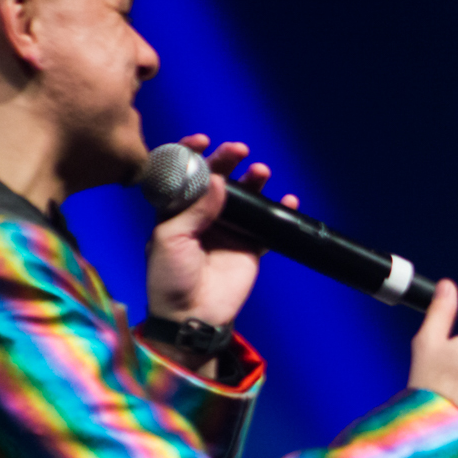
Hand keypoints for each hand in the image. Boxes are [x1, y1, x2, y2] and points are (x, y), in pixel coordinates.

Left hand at [145, 134, 298, 368]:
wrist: (191, 316)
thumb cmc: (169, 277)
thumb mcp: (171, 239)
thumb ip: (193, 209)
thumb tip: (218, 181)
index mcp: (175, 211)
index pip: (182, 175)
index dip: (190, 155)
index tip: (203, 141)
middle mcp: (201, 215)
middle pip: (217, 180)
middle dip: (227, 161)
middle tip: (239, 151)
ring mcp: (228, 229)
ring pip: (244, 198)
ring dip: (253, 182)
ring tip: (262, 172)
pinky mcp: (249, 246)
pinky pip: (268, 225)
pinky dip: (280, 212)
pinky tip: (288, 200)